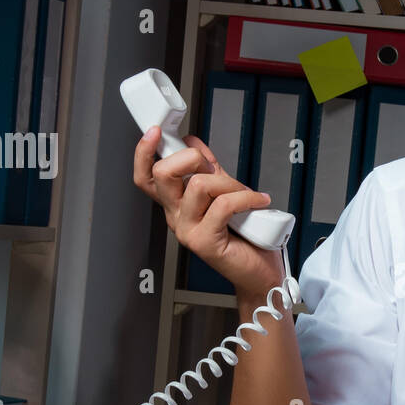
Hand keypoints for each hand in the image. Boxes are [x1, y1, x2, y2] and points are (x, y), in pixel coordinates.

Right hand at [132, 126, 284, 294]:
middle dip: (192, 159)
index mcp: (176, 205)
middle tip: (215, 169)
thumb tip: (193, 142)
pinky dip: (246, 197)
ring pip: (198, 185)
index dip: (143, 152)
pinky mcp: (204, 242)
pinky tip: (258, 201)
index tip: (156, 132)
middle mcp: (176, 217)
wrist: (260, 272)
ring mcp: (187, 231)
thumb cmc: (246, 237)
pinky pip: (222, 204)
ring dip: (229, 183)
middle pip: (162, 174)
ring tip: (247, 194)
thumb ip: (208, 169)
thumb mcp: (224, 193)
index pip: (146, 177)